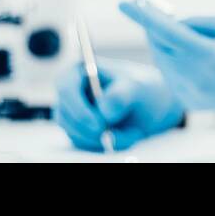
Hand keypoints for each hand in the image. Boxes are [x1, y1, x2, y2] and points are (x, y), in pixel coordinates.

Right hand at [53, 58, 183, 151]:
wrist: (150, 107)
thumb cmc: (141, 90)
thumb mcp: (138, 88)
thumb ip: (121, 96)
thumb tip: (104, 111)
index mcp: (81, 70)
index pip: (66, 88)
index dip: (78, 109)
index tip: (99, 126)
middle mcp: (71, 91)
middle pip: (64, 116)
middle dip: (89, 130)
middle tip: (112, 137)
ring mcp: (72, 112)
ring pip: (73, 133)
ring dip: (101, 139)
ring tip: (132, 132)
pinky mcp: (78, 130)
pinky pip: (84, 144)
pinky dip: (104, 145)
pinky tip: (126, 136)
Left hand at [120, 0, 214, 112]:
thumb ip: (198, 21)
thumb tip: (171, 23)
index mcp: (208, 57)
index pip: (165, 31)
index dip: (143, 14)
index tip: (124, 2)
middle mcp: (196, 79)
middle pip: (159, 46)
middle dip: (155, 27)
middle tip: (157, 9)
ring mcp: (192, 93)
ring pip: (161, 61)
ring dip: (163, 43)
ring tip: (186, 34)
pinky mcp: (190, 101)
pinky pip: (169, 74)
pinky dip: (171, 59)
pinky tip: (188, 53)